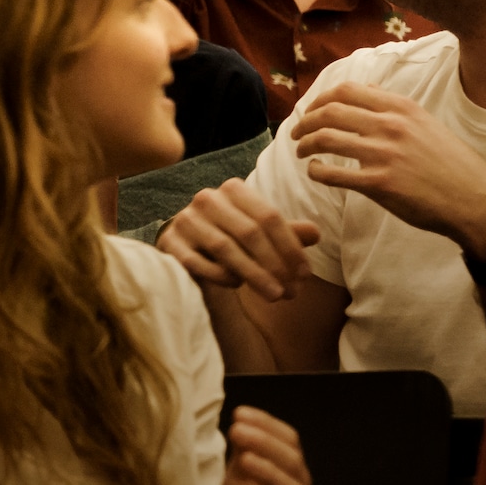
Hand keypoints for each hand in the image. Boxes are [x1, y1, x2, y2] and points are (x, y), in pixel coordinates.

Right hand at [159, 179, 320, 302]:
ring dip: (255, 275)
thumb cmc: (232, 239)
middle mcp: (207, 198)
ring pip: (226, 248)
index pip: (269, 216)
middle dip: (275, 264)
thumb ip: (288, 234)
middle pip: (249, 232)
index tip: (305, 275)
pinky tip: (237, 286)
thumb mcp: (262, 235)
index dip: (290, 246)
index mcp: (233, 189)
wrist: (189, 249)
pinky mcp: (170, 242)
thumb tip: (315, 233)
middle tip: (292, 292)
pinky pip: (199, 264)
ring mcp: (185, 219)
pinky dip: (222, 276)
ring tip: (275, 295)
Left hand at [213, 406, 330, 484]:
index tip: (240, 414)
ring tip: (245, 459)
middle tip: (237, 429)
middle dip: (267, 442)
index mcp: (288, 477)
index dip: (268, 425)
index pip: (290, 443)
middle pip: (295, 465)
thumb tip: (242, 421)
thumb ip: (245, 453)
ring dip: (271, 474)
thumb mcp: (238, 480)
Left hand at [290, 82, 485, 258]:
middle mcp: (390, 125)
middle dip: (305, 121)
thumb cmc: (452, 163)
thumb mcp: (427, 123)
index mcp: (401, 107)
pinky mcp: (380, 184)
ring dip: (305, 144)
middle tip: (296, 133)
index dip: (319, 99)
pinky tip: (314, 172)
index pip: (346, 91)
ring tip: (300, 151)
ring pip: (326, 138)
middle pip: (329, 111)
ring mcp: (384, 154)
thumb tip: (370, 89)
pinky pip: (333, 174)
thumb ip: (395, 106)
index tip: (310, 110)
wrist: (477, 199)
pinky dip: (316, 171)